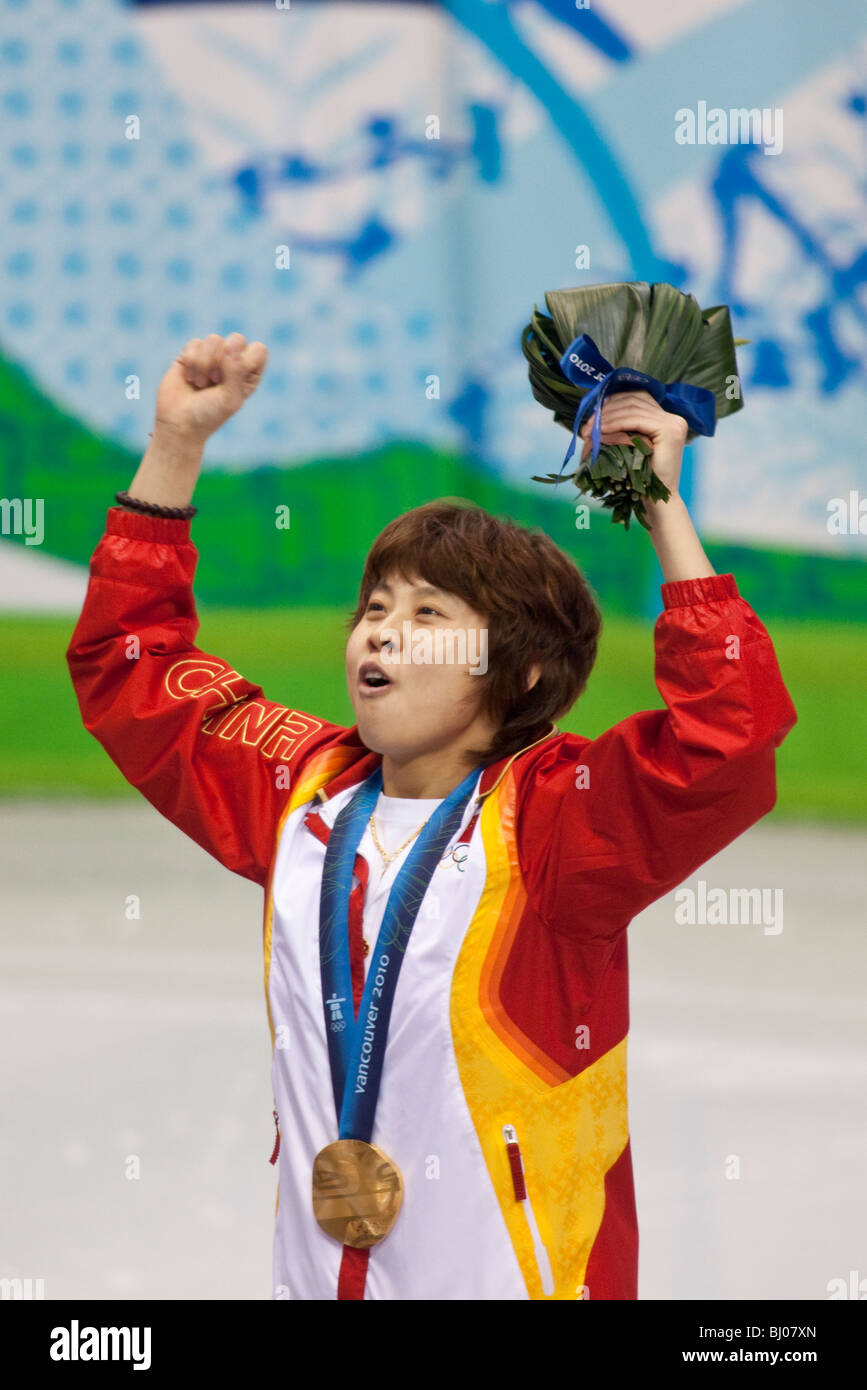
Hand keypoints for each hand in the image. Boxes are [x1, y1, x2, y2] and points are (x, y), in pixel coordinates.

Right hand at [153, 333, 267, 441]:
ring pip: (214, 340)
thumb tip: (231, 345)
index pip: (259, 350)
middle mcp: (233, 362)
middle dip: (224, 360)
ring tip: (201, 384)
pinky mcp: (191, 353)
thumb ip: (236, 371)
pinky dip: (191, 363)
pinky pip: (195, 344)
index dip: (246, 361)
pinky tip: (189, 378)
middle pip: (237, 339)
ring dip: (205, 364)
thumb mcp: (230, 398)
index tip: (235, 381)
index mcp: (249, 374)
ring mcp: (212, 356)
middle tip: (216, 381)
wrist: (179, 422)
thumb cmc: (210, 415)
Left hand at [579, 390, 687, 495]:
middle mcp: (674, 418)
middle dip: (607, 410)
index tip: (593, 416)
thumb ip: (622, 427)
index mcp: (666, 419)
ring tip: (589, 430)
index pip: (637, 398)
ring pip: (632, 409)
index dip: (613, 402)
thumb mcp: (629, 446)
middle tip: (587, 425)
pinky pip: (635, 419)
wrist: (654, 502)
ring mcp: (674, 423)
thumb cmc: (639, 479)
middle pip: (634, 400)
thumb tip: (597, 410)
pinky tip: (600, 431)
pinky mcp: (669, 430)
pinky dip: (614, 423)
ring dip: (606, 418)